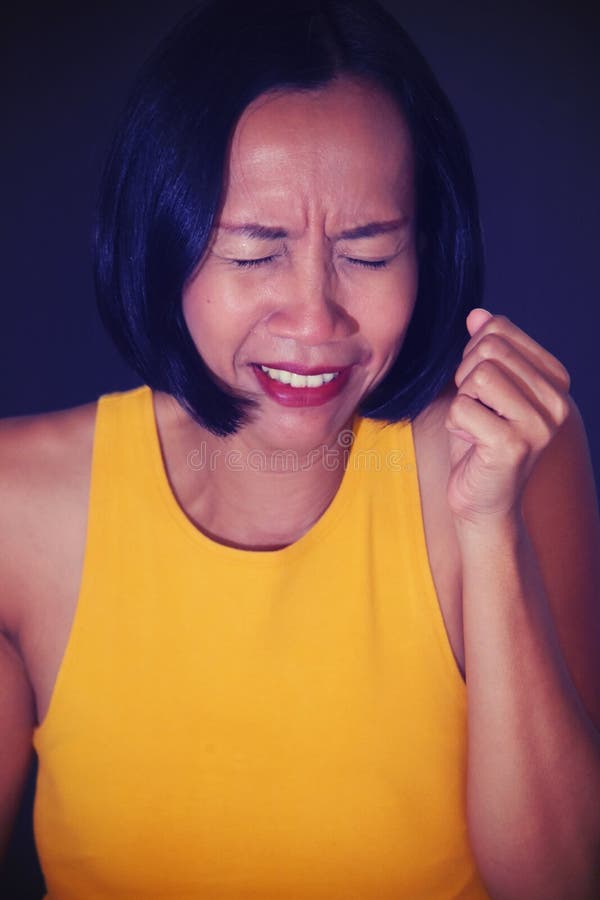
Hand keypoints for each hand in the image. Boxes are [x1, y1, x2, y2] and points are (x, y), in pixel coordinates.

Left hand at [445, 309, 570, 525]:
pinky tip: (472, 444)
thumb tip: (477, 314)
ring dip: (461, 401)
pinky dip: (454, 425)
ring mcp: (540, 423)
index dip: (474, 354)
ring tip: (475, 426)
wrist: (484, 501)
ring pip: (477, 376)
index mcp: (555, 379)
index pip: (500, 329)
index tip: (481, 389)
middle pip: (489, 349)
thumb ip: (485, 350)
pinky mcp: (514, 444)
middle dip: (465, 376)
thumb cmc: (480, 442)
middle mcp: (557, 399)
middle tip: (474, 409)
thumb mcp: (482, 389)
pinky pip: (462, 408)